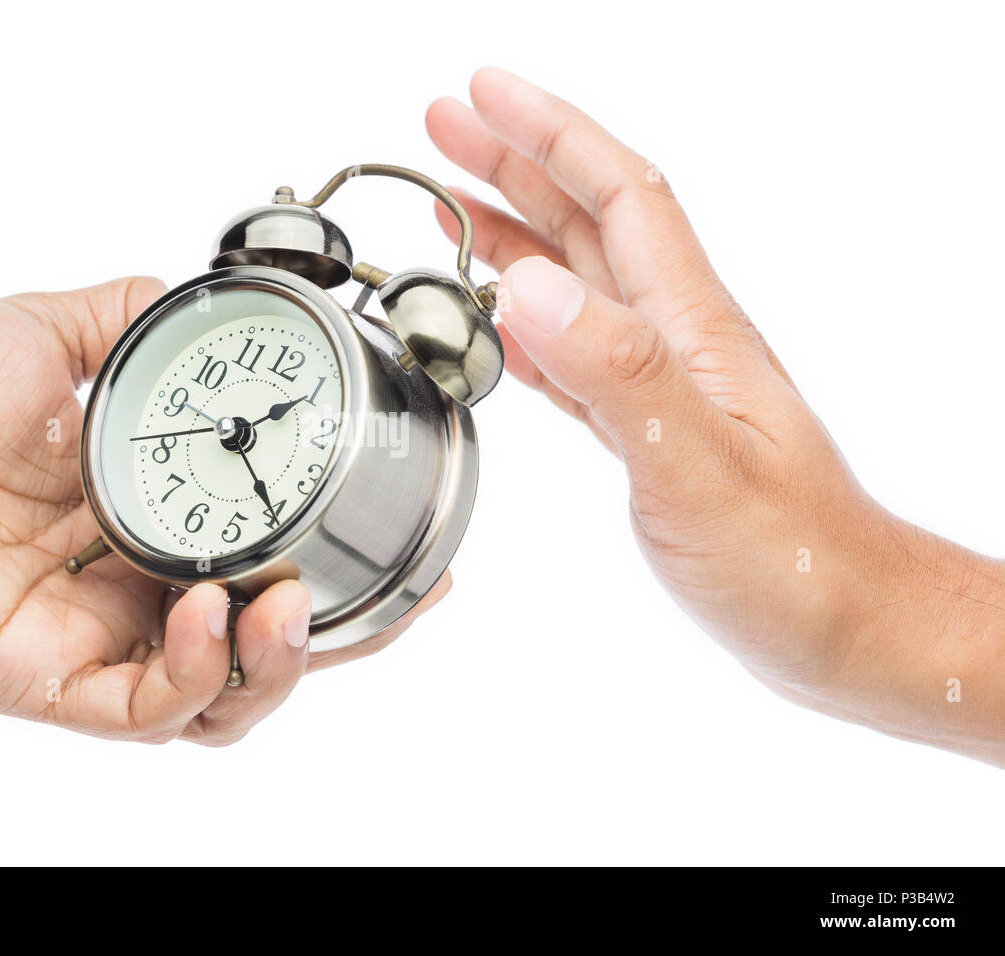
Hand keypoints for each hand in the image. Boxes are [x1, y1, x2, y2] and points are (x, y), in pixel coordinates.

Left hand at [0, 278, 448, 744]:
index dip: (346, 563)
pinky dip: (195, 675)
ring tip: (291, 611)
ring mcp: (99, 642)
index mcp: (152, 523)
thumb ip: (139, 317)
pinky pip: (147, 709)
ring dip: (282, 666)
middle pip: (269, 646)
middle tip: (408, 597)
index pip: (271, 564)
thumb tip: (211, 298)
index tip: (412, 538)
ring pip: (224, 700)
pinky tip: (206, 613)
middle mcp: (137, 592)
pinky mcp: (51, 682)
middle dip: (348, 634)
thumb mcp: (60, 330)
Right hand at [427, 68, 1004, 762]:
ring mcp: (661, 383)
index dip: (549, 135)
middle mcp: (674, 340)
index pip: (617, 196)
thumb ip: (615, 371)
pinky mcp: (647, 431)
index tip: (480, 97)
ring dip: (514, 233)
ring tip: (451, 210)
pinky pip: (573, 354)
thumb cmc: (790, 558)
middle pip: (588, 221)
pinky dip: (525, 324)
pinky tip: (497, 325)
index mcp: (689, 328)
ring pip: (576, 281)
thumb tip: (528, 284)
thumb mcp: (694, 463)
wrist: (843, 622)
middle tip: (441, 130)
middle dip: (514, 163)